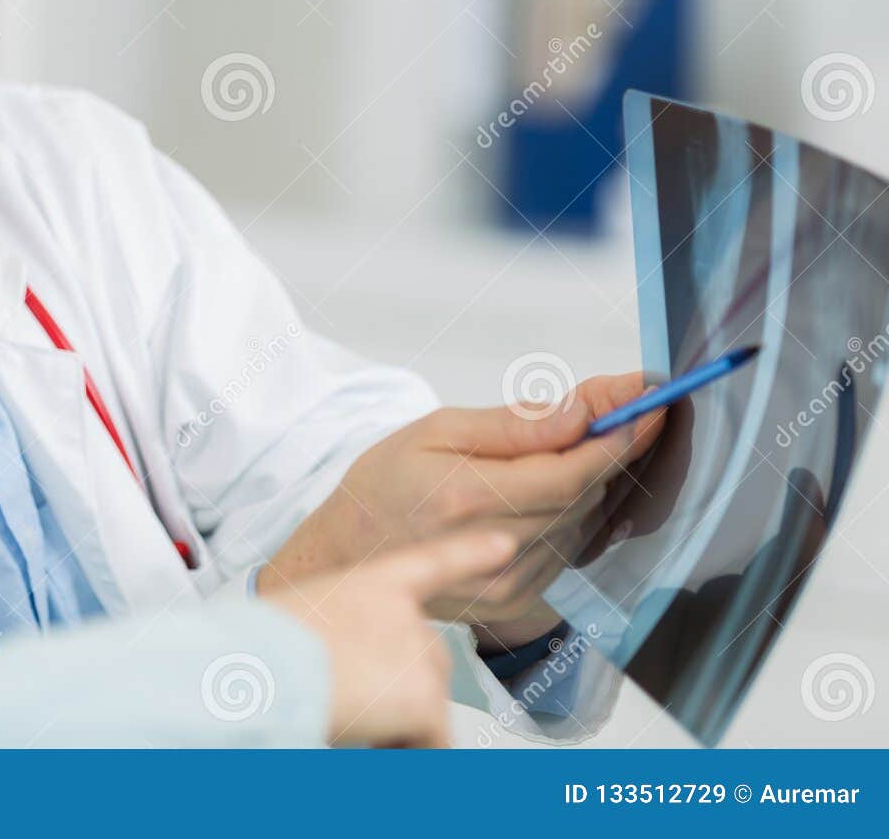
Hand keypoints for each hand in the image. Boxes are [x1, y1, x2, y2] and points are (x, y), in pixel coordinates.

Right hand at [258, 373, 664, 651]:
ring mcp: (509, 581)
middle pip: (586, 492)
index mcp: (471, 497)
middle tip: (621, 407)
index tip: (650, 400)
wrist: (349, 555)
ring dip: (587, 480)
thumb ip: (514, 424)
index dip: (621, 434)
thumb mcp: (436, 430)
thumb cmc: (383, 485)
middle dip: (609, 446)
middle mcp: (496, 546)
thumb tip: (581, 412)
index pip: (573, 468)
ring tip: (563, 449)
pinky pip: (568, 547)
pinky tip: (543, 491)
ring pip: (582, 520)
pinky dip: (570, 513)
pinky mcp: (517, 599)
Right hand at [264, 528, 517, 746]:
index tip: (505, 544)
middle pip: (429, 661)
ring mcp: (419, 652)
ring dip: (396, 725)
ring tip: (346, 717)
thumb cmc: (261, 644)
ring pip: (427, 706)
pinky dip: (406, 754)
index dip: (472, 551)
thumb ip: (344, 630)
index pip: (433, 561)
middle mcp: (405, 612)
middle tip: (348, 702)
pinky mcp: (425, 697)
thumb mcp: (303, 618)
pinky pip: (432, 744)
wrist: (260, 666)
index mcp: (372, 582)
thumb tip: (358, 674)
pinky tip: (370, 742)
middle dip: (400, 692)